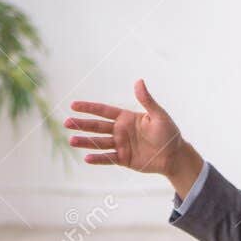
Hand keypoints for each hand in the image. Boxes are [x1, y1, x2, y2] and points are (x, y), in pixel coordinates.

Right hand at [64, 79, 202, 196]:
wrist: (174, 155)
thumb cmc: (168, 133)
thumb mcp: (158, 115)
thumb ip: (147, 100)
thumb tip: (138, 81)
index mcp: (126, 118)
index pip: (103, 111)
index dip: (88, 108)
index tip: (73, 105)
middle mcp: (120, 131)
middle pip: (97, 126)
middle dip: (82, 124)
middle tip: (66, 123)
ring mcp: (121, 145)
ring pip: (99, 143)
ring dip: (85, 142)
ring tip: (71, 140)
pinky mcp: (123, 159)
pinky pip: (108, 158)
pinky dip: (98, 158)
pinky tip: (86, 158)